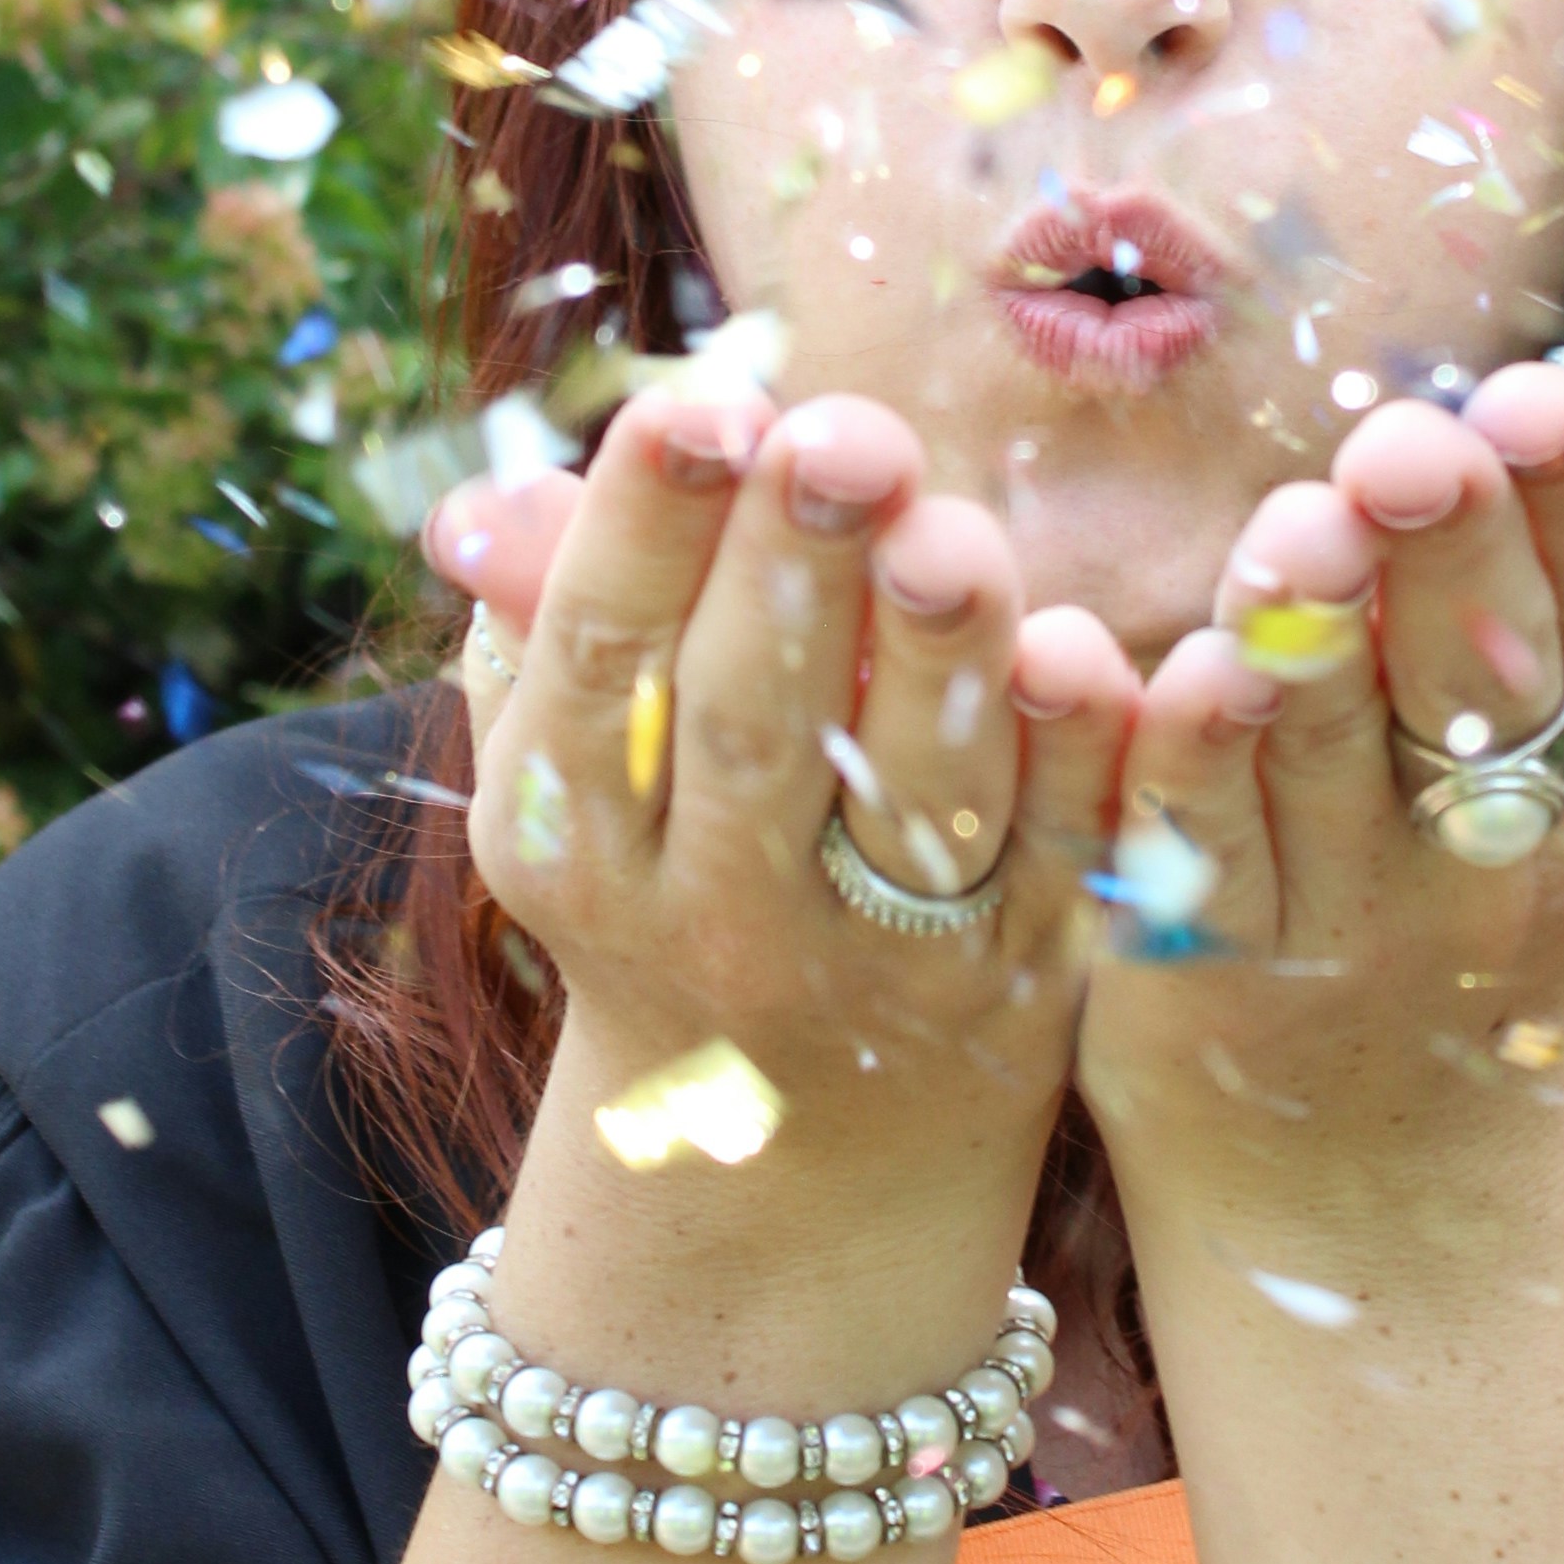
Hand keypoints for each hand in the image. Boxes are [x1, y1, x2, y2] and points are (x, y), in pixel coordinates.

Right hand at [426, 384, 1123, 1357]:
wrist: (798, 1159)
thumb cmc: (667, 876)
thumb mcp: (579, 779)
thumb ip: (548, 623)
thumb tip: (484, 500)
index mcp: (574, 842)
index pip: (598, 666)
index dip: (645, 536)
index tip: (700, 404)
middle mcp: (709, 915)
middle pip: (749, 728)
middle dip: (796, 575)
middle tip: (843, 436)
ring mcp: (869, 963)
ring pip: (903, 801)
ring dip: (933, 660)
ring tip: (950, 529)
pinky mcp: (1017, 985)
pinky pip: (1047, 858)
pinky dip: (1067, 759)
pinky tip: (1078, 651)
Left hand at [1067, 361, 1563, 1270]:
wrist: (1368, 1167)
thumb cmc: (1475, 860)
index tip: (1548, 397)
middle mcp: (1493, 858)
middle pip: (1480, 696)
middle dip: (1450, 564)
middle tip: (1409, 448)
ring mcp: (1348, 926)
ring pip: (1326, 769)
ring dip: (1310, 645)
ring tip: (1297, 526)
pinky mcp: (1206, 973)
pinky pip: (1189, 852)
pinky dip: (1173, 758)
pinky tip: (1145, 662)